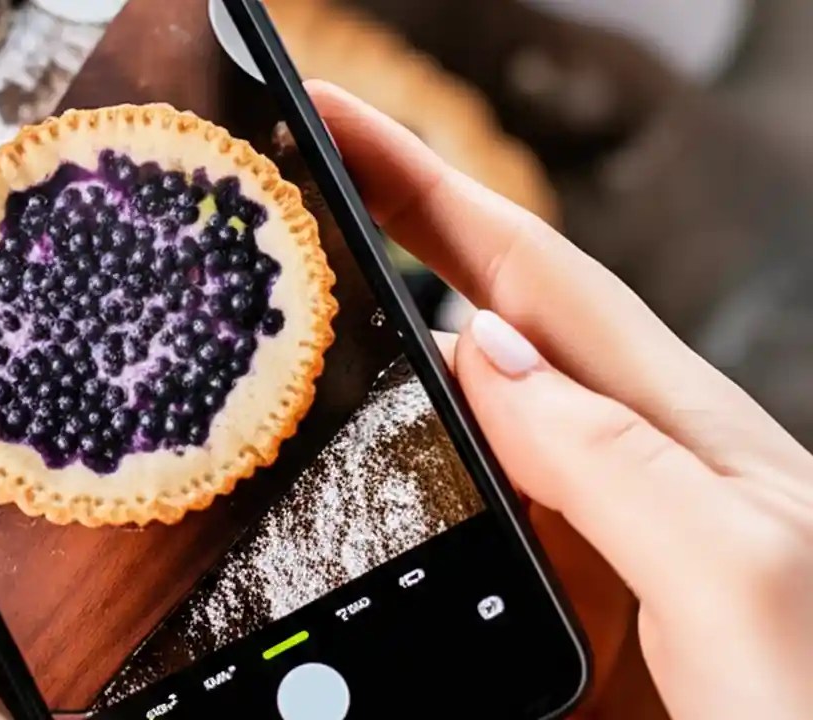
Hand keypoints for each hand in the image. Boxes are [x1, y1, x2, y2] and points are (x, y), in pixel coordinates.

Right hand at [309, 81, 812, 719]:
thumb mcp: (734, 569)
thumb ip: (612, 458)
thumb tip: (484, 354)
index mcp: (666, 427)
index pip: (523, 273)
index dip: (425, 187)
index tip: (336, 119)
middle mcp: (612, 468)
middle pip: (476, 326)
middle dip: (385, 247)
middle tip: (294, 202)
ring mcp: (575, 541)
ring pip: (447, 428)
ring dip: (370, 375)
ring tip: (291, 333)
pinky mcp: (546, 614)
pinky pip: (440, 534)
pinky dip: (383, 499)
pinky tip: (346, 493)